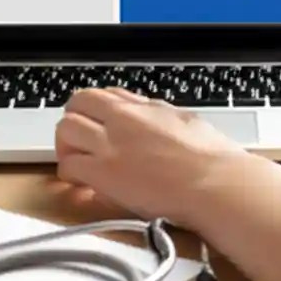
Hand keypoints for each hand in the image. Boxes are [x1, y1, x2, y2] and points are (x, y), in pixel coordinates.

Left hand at [54, 88, 254, 227]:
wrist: (215, 183)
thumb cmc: (211, 158)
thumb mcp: (184, 119)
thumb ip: (156, 114)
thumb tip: (147, 113)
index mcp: (143, 107)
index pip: (101, 94)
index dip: (93, 110)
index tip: (95, 124)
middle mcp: (122, 120)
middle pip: (76, 104)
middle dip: (73, 121)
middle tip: (78, 141)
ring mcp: (110, 145)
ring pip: (65, 130)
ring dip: (67, 146)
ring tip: (78, 162)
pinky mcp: (104, 173)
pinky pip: (69, 166)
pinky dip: (71, 176)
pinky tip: (83, 186)